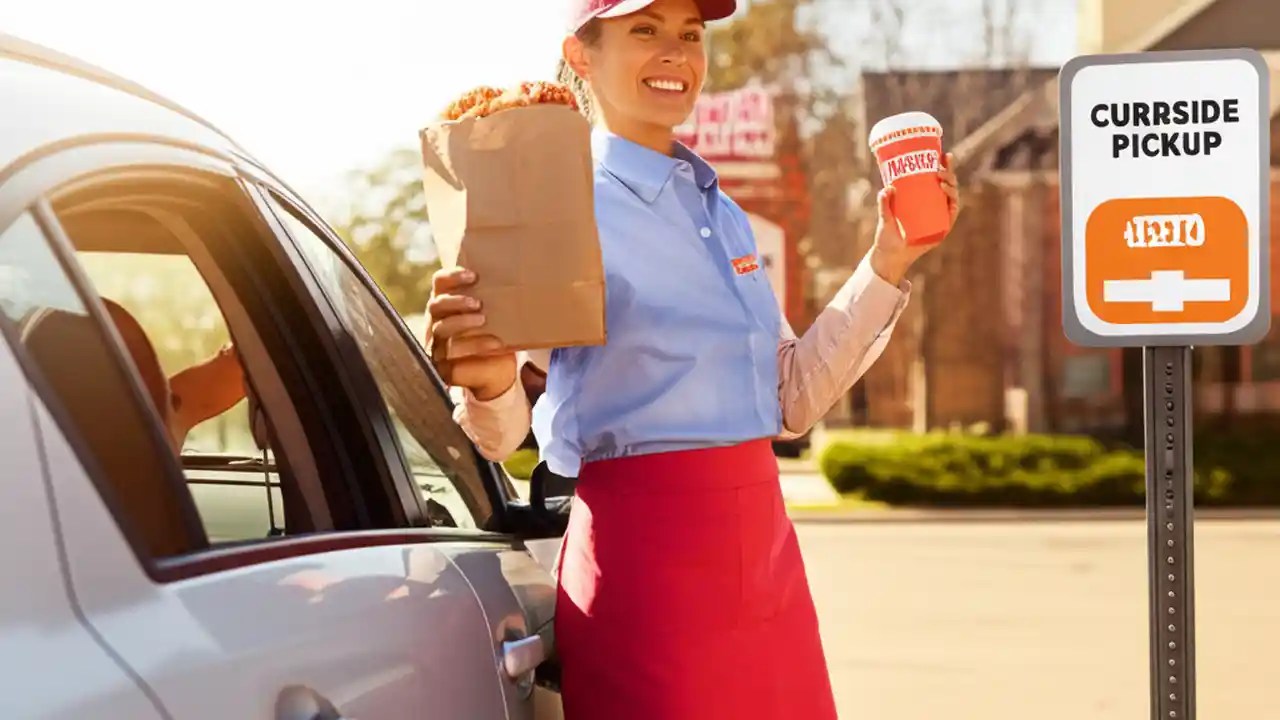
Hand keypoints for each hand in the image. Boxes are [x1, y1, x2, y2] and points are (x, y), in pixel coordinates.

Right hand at [426, 267, 516, 400]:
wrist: (496, 373)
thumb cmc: (493, 336)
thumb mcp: (492, 316)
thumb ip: (493, 299)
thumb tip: (521, 274)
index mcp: (446, 305)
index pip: (439, 283)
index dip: (452, 276)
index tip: (473, 275)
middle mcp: (436, 323)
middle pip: (435, 306)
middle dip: (455, 301)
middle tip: (478, 302)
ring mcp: (437, 346)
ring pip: (441, 330)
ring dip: (462, 322)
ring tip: (483, 319)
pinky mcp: (444, 367)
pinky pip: (454, 356)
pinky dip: (476, 346)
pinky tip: (496, 343)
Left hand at [870, 151, 961, 284]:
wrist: (890, 256)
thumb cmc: (888, 235)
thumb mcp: (885, 216)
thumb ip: (884, 202)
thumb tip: (887, 187)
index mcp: (925, 199)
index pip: (938, 179)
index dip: (944, 166)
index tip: (943, 154)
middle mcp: (935, 207)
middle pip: (948, 186)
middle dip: (949, 174)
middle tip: (940, 168)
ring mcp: (939, 218)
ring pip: (952, 199)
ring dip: (951, 188)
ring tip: (941, 181)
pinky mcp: (941, 231)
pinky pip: (950, 217)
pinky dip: (952, 207)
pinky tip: (950, 199)